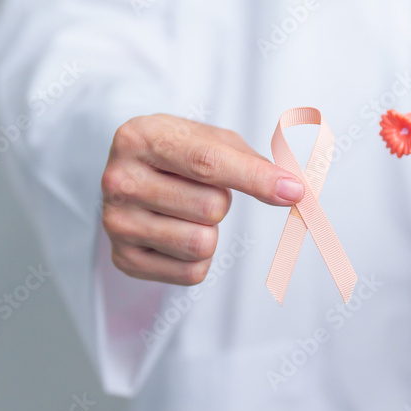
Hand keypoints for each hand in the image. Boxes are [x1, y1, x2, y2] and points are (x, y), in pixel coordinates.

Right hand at [101, 114, 303, 285]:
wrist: (130, 173)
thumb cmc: (178, 152)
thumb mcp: (209, 139)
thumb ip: (251, 161)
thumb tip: (292, 190)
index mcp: (139, 138)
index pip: (207, 162)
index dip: (256, 178)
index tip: (293, 191)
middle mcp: (118, 181)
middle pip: (211, 208)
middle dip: (221, 200)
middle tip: (197, 189)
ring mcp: (116, 223)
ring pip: (202, 243)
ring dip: (209, 230)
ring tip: (185, 210)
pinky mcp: (124, 259)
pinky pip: (192, 272)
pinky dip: (197, 257)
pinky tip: (175, 233)